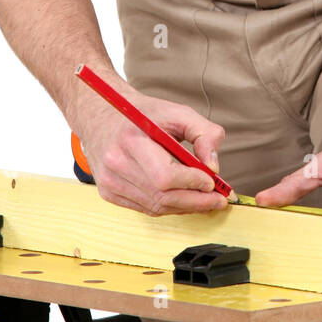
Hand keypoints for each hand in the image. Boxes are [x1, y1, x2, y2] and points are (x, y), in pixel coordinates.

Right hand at [71, 73, 226, 216]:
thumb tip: (214, 167)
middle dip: (196, 201)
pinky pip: (146, 208)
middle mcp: (116, 164)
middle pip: (162, 197)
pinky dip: (169, 206)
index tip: (211, 181)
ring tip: (206, 200)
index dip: (192, 182)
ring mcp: (109, 182)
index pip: (165, 176)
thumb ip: (205, 134)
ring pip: (156, 206)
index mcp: (131, 140)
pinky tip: (183, 198)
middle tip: (219, 199)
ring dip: (185, 207)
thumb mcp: (178, 112)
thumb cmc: (142, 113)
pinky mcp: (108, 192)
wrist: (103, 115)